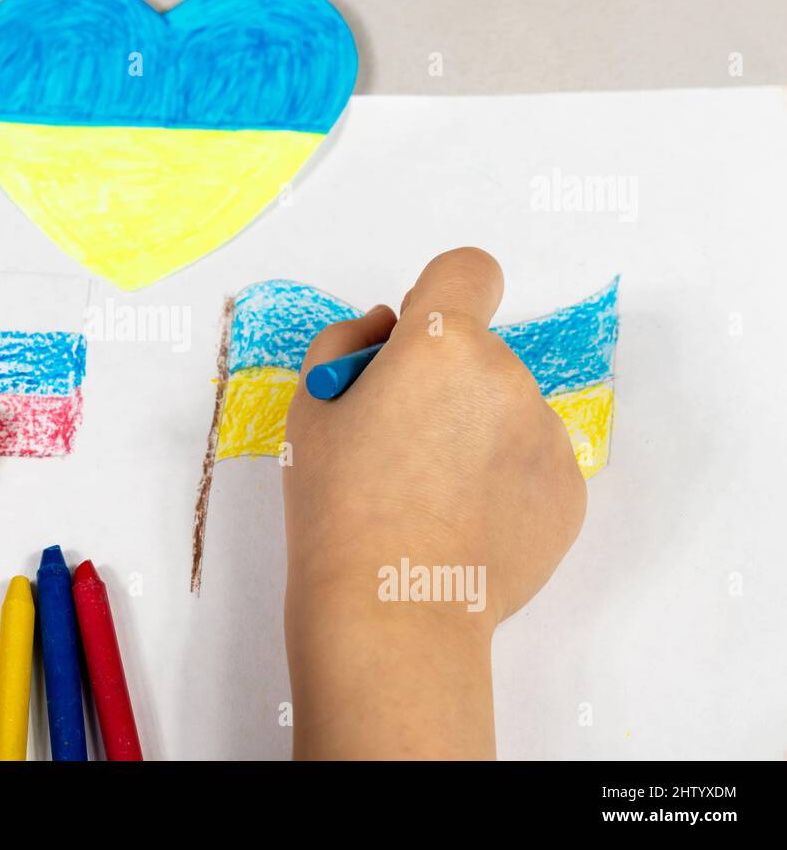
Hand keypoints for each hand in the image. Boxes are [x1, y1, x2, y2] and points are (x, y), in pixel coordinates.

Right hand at [282, 248, 586, 758]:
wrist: (392, 609)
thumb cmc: (337, 506)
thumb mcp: (310, 408)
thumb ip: (345, 342)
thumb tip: (388, 323)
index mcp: (441, 344)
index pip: (468, 270)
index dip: (441, 295)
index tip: (419, 339)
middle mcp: (508, 376)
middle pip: (478, 354)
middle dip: (444, 384)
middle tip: (397, 449)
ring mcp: (547, 436)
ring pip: (506, 411)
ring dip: (475, 434)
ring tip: (429, 499)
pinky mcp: (569, 492)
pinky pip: (531, 463)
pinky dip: (502, 482)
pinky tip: (461, 525)